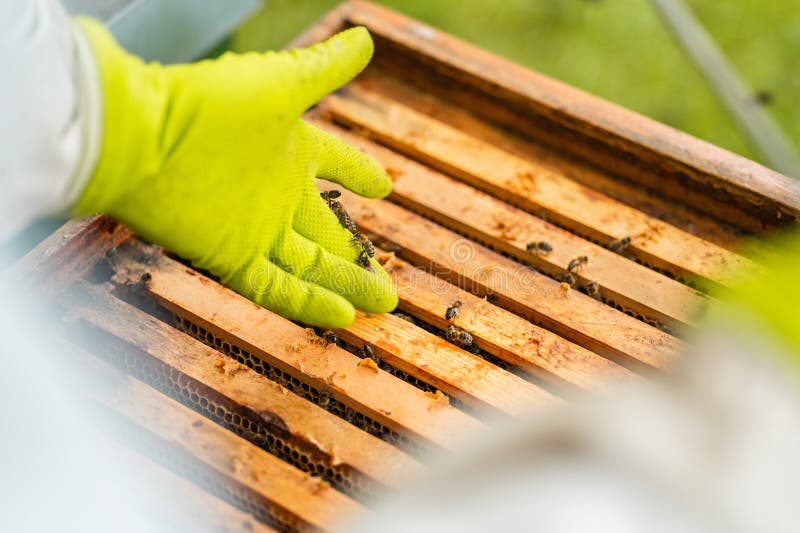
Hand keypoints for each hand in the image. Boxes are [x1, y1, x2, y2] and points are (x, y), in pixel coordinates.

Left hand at [74, 20, 396, 326]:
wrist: (139, 139)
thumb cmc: (207, 106)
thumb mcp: (281, 85)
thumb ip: (325, 68)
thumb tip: (366, 39)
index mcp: (292, 150)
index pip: (338, 164)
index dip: (361, 175)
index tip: (386, 187)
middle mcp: (277, 194)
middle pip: (328, 231)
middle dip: (359, 257)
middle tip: (389, 282)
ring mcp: (256, 230)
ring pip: (312, 266)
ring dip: (347, 285)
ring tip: (382, 304)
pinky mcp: (233, 258)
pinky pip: (279, 289)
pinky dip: (311, 304)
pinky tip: (344, 318)